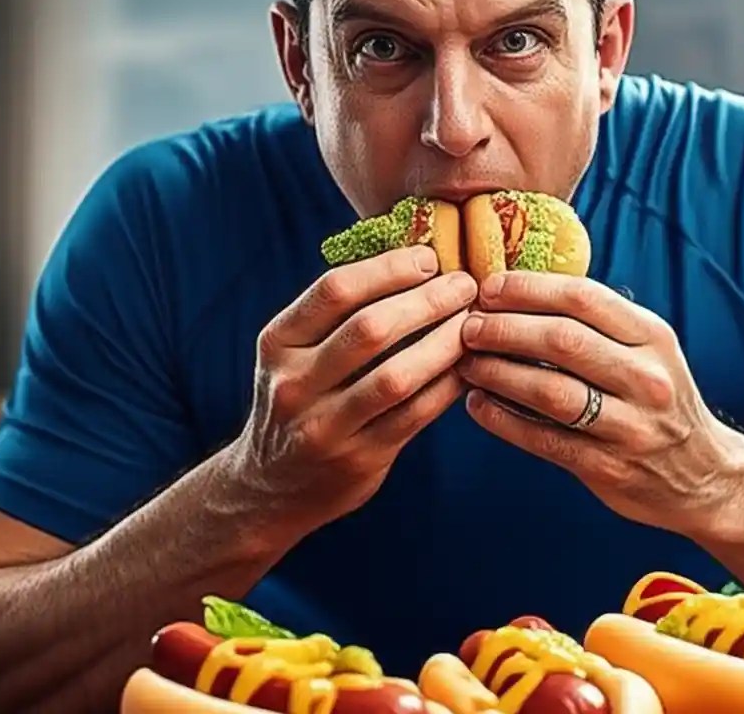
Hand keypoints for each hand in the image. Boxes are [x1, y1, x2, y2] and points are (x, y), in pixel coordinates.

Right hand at [227, 246, 477, 530]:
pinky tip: (467, 366)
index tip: (430, 258)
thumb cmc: (300, 400)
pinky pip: (414, 414)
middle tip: (465, 285)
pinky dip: (447, 385)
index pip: (335, 290)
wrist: (271, 484)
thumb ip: (338, 316)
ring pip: (397, 375)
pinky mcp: (357, 460)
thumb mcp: (294, 353)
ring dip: (444, 343)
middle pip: (370, 329)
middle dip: (427, 300)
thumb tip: (414, 261)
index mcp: (278, 343)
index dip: (389, 269)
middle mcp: (293, 384)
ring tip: (472, 323)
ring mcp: (324, 426)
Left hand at [455, 272, 743, 532]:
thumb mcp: (647, 350)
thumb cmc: (658, 402)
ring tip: (467, 364)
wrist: (704, 476)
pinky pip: (544, 439)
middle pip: (562, 340)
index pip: (583, 298)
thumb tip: (521, 288)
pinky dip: (503, 420)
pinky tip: (478, 405)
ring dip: (498, 373)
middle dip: (504, 329)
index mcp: (653, 337)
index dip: (528, 289)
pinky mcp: (609, 467)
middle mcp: (646, 378)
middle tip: (467, 327)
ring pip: (550, 391)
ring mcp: (630, 426)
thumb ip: (597, 323)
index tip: (488, 288)